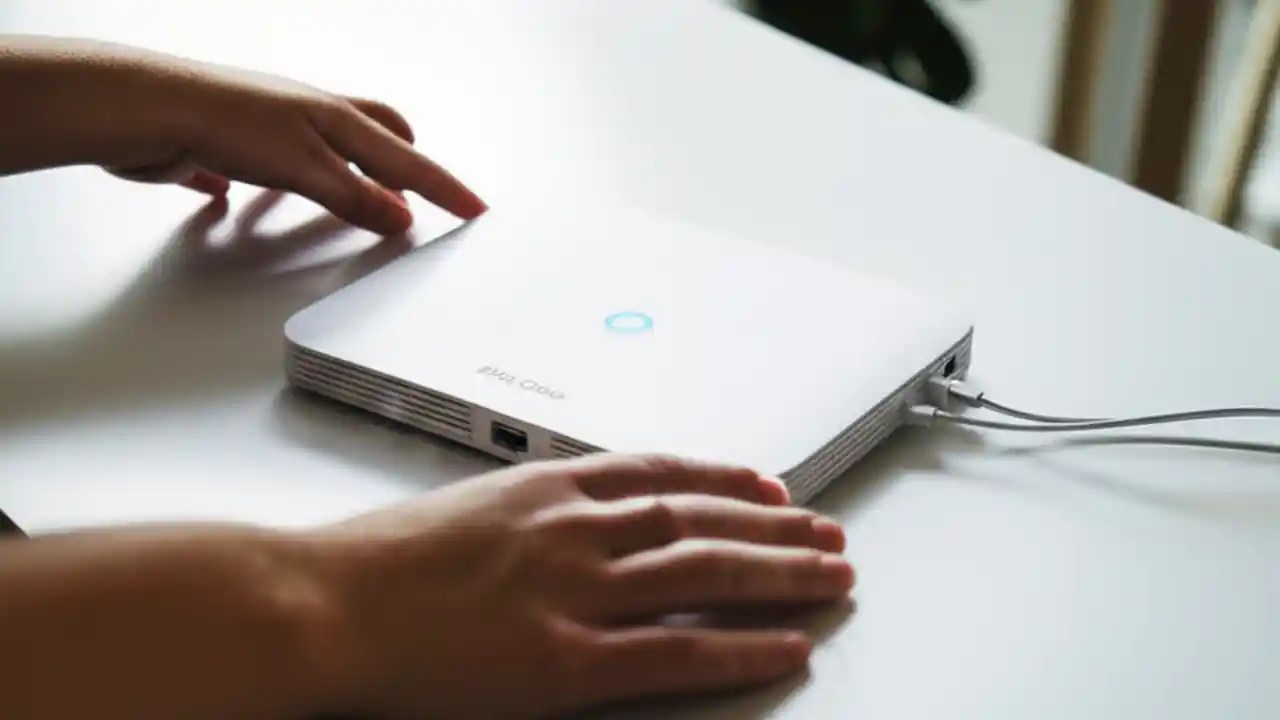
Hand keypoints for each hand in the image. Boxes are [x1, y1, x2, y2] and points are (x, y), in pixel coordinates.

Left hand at [0, 36, 485, 233]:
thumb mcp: (306, 168)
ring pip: (321, 152)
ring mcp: (267, 129)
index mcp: (334, 118)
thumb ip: (356, 196)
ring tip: (354, 200)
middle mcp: (305, 117)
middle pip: (371, 135)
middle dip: (400, 162)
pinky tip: (246, 205)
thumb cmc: (223, 122)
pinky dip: (264, 188)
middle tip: (420, 187)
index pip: (405, 159)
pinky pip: (257, 169)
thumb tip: (401, 217)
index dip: (443, 188)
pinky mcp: (227, 146)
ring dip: (343, 177)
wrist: (146, 109)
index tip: (475, 209)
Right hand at [307, 454, 852, 717]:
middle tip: (826, 528)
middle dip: (774, 524)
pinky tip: (785, 646)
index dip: (724, 479)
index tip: (766, 484)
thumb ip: (525, 510)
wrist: (322, 603)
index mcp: (546, 488)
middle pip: (701, 519)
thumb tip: (559, 515)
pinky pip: (677, 652)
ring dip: (780, 573)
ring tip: (832, 574)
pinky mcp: (569, 660)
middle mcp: (576, 530)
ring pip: (707, 574)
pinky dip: (740, 649)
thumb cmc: (372, 562)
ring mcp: (578, 592)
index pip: (661, 472)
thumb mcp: (460, 507)